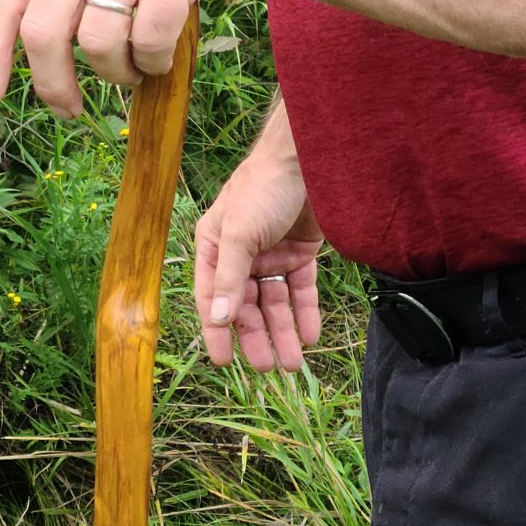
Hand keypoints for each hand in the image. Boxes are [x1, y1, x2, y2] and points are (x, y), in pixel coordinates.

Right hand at [192, 109, 324, 371]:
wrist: (307, 157)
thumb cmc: (263, 187)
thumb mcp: (240, 233)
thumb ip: (230, 278)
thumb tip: (219, 320)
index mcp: (215, 249)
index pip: (213, 299)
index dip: (217, 331)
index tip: (225, 363)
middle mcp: (242, 255)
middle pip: (247, 306)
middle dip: (258, 337)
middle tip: (271, 368)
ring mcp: (272, 255)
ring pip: (276, 303)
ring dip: (284, 332)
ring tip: (294, 362)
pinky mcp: (301, 252)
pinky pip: (302, 290)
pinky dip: (306, 312)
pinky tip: (312, 335)